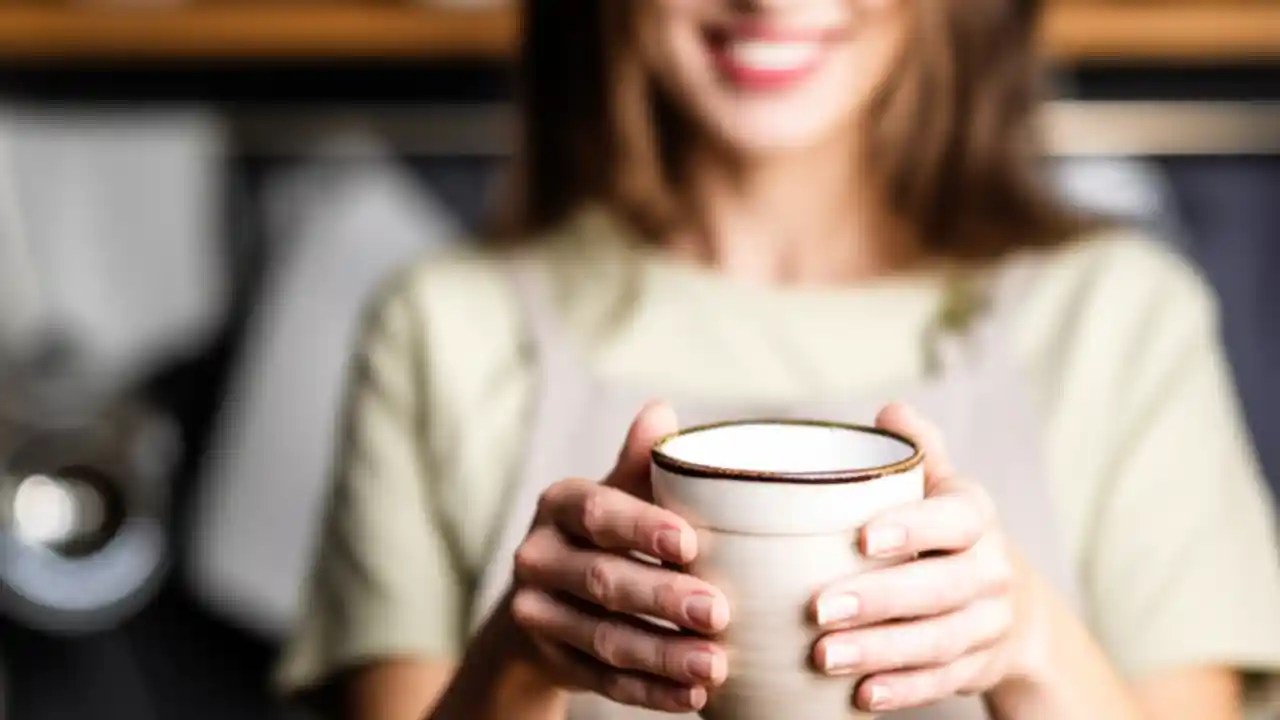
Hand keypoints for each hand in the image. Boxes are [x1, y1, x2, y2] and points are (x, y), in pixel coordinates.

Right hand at [507, 402, 730, 712]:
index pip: (596, 513)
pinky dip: (649, 691)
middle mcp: (536, 556)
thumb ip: (641, 462)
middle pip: (601, 581)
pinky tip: (692, 697)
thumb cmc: (607, 531)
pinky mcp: (552, 660)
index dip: (640, 528)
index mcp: (558, 504)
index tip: (691, 542)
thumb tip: (661, 410)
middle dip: (662, 599)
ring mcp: (538, 613)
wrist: (550, 595)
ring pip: (603, 638)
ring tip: (716, 665)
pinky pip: (602, 681)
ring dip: (662, 655)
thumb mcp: (620, 493)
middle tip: (718, 612)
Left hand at [810, 403, 1031, 712]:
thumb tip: (890, 411)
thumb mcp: (941, 488)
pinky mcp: (978, 667)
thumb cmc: (950, 533)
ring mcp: (988, 624)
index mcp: (975, 517)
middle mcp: (991, 570)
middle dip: (878, 600)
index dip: (912, 528)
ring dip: (880, 651)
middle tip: (817, 609)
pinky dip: (903, 690)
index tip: (861, 539)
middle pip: (939, 589)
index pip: (953, 520)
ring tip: (825, 656)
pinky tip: (861, 695)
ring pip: (938, 641)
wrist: (1012, 604)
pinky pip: (942, 682)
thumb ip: (917, 452)